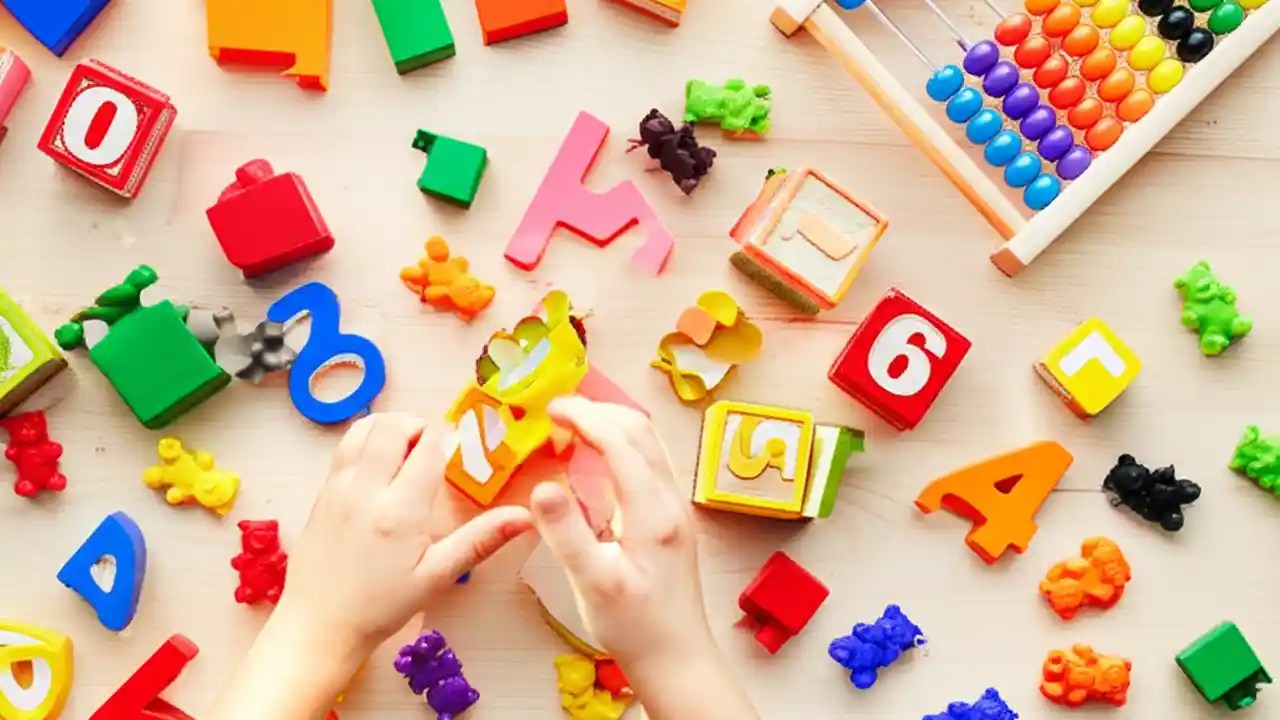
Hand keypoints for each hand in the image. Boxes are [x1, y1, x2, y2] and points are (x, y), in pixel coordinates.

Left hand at [277, 413, 533, 665]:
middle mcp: (366, 491)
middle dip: (418, 424)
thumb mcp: (436, 577)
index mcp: (399, 511)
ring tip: (406, 448)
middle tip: (433, 446)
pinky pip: (345, 449)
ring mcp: (338, 488)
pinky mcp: (322, 494)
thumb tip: (525, 517)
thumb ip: (480, 541)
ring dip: (389, 427)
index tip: (463, 438)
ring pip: (363, 429)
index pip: (428, 447)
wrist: (319, 625)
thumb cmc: (381, 606)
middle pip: (392, 426)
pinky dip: (366, 441)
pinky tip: (380, 466)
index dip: (449, 433)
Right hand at [529, 397, 711, 671]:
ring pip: (650, 445)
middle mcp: (671, 501)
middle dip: (599, 411)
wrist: (676, 657)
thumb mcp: (592, 583)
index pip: (620, 442)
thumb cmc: (634, 626)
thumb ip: (566, 533)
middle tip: (558, 409)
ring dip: (614, 424)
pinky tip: (600, 458)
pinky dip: (623, 445)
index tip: (551, 407)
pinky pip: (650, 463)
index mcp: (653, 512)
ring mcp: (676, 508)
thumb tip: (541, 486)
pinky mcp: (672, 519)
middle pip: (641, 432)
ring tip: (575, 422)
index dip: (585, 417)